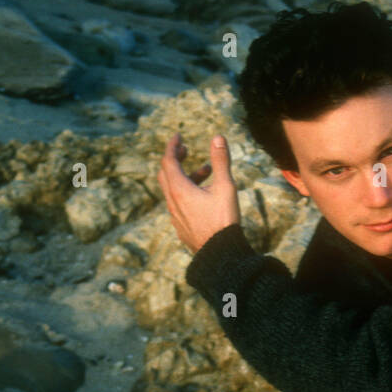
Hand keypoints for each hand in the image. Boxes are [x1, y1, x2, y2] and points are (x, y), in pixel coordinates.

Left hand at [158, 132, 239, 253]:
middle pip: (166, 174)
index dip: (172, 146)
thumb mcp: (226, 187)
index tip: (178, 136)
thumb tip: (218, 137)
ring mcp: (175, 216)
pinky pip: (178, 203)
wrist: (219, 254)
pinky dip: (186, 191)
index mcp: (179, 189)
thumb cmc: (223, 220)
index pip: (168, 160)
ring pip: (173, 189)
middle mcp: (172, 202)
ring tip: (206, 171)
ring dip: (186, 176)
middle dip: (175, 159)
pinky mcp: (181, 227)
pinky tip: (203, 196)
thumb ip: (221, 161)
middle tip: (186, 150)